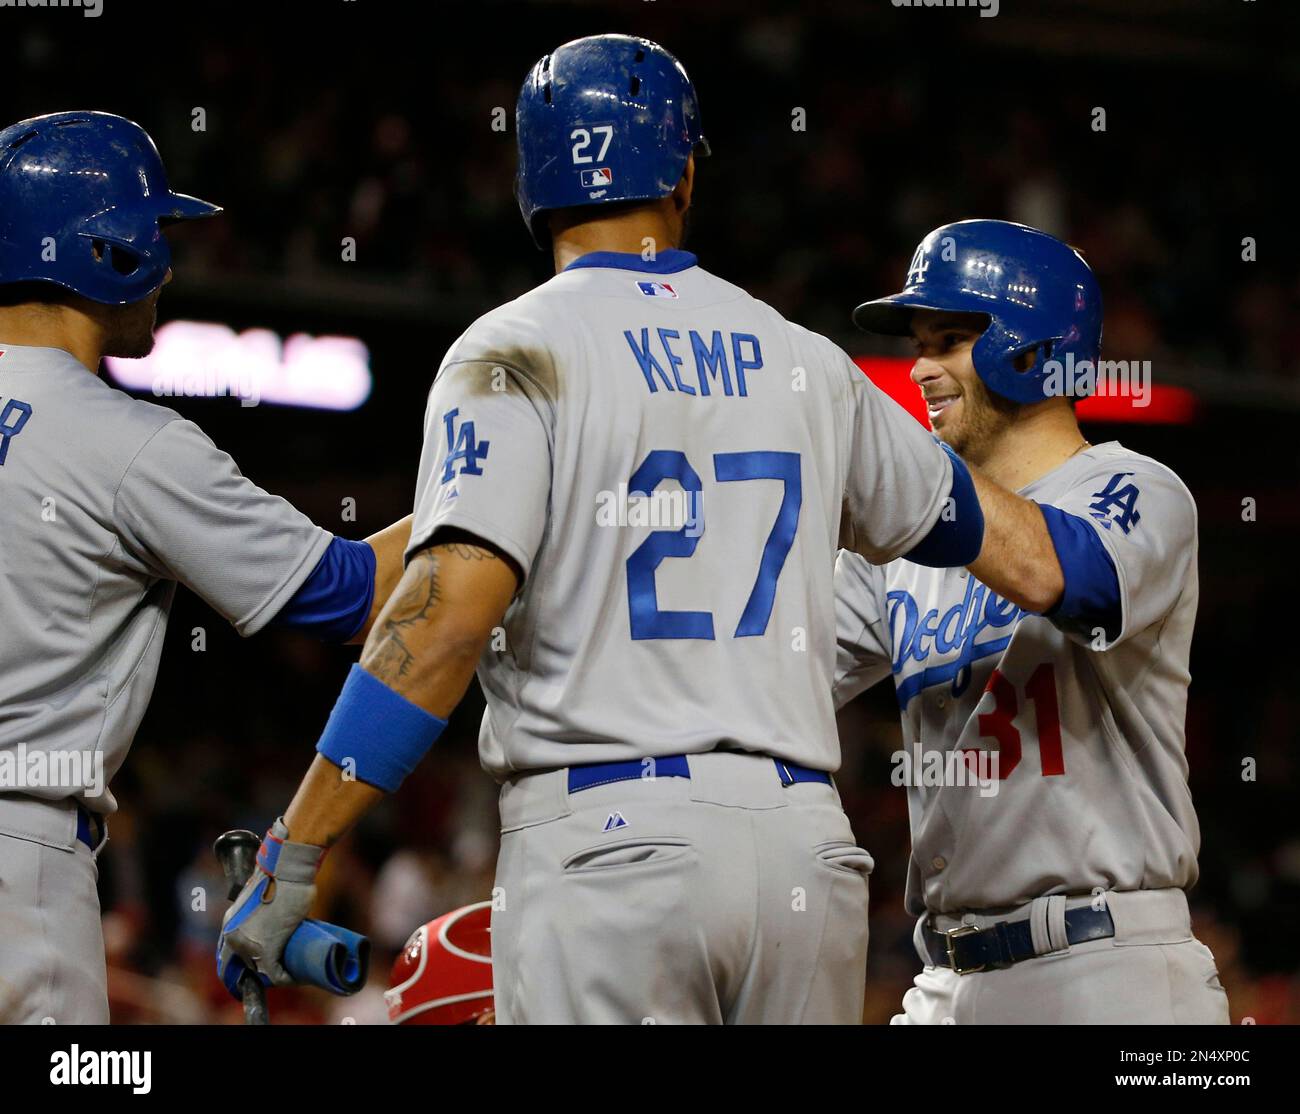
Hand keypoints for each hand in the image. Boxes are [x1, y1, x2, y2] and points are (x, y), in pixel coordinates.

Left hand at [217, 817, 322, 988]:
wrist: (286, 869)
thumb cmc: (279, 876)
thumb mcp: (261, 898)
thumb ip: (261, 914)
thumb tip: (274, 921)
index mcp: (229, 924)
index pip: (232, 954)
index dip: (249, 962)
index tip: (264, 964)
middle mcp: (233, 936)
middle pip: (247, 963)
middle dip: (264, 967)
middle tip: (283, 965)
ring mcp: (247, 945)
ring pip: (261, 970)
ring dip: (276, 973)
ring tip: (292, 969)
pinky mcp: (265, 951)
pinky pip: (275, 974)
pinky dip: (286, 978)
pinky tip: (296, 976)